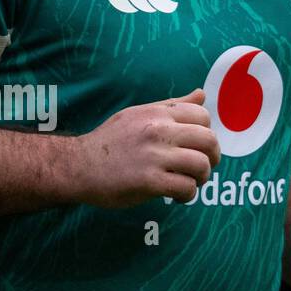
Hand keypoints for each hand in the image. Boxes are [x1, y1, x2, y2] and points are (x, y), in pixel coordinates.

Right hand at [73, 89, 220, 207]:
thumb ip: (171, 106)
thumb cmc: (109, 142)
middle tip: (201, 168)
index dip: (207, 133)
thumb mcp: (138, 114)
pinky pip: (185, 187)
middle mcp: (158, 130)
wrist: (78, 165)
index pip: (202, 115)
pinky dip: (187, 195)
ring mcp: (154, 156)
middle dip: (213, 157)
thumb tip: (201, 94)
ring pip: (201, 165)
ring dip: (201, 179)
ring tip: (189, 183)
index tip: (197, 147)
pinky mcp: (149, 181)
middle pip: (208, 140)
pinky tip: (176, 196)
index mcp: (157, 113)